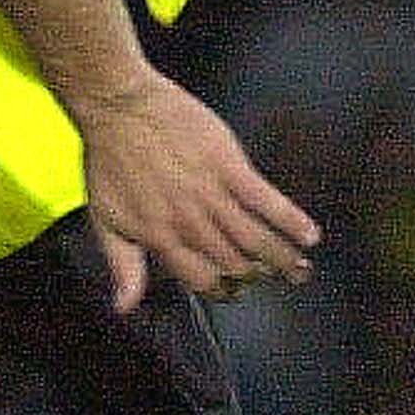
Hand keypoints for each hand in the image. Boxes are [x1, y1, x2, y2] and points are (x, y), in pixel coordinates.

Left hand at [75, 70, 320, 314]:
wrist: (120, 107)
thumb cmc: (110, 158)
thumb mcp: (106, 220)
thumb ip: (123, 267)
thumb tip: (125, 306)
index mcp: (161, 237)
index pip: (200, 279)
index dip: (221, 290)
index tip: (234, 292)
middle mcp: (190, 222)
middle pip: (234, 262)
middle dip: (260, 277)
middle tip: (278, 281)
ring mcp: (212, 194)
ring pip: (255, 238)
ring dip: (282, 258)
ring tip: (300, 270)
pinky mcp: (229, 166)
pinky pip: (266, 200)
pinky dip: (290, 219)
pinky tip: (309, 233)